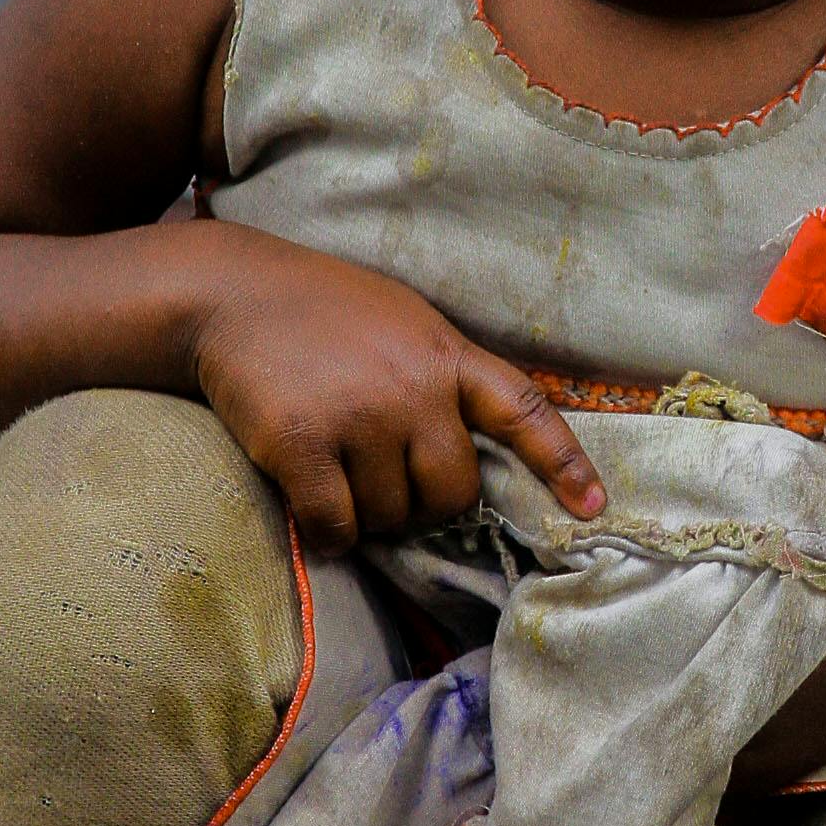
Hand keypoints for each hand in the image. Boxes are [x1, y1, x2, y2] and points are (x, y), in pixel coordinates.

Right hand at [188, 230, 603, 552]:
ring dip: (367, 513)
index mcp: (447, 354)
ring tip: (336, 467)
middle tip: (384, 478)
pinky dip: (327, 533)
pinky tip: (311, 508)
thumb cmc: (323, 311)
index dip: (563, 463)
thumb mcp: (405, 321)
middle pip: (452, 493)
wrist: (231, 292)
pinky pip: (337, 526)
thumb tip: (468, 452)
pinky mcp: (303, 444)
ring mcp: (360, 416)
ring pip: (391, 516)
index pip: (524, 411)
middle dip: (423, 503)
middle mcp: (414, 387)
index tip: (594, 506)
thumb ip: (442, 376)